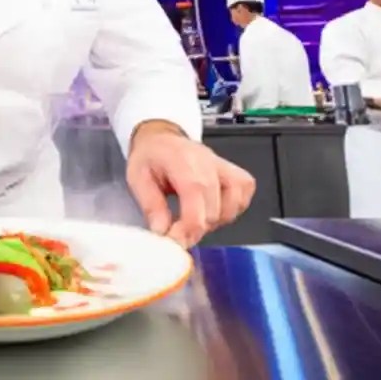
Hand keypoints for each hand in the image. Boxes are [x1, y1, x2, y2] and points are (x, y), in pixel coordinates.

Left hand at [125, 121, 255, 246]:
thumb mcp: (137, 178)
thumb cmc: (150, 157)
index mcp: (182, 161)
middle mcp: (208, 162)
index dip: (187, 227)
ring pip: (232, 205)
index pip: (196, 196)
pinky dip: (232, 209)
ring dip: (213, 221)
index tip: (174, 241)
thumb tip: (162, 231)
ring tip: (193, 218)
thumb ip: (151, 206)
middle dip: (195, 229)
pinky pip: (243, 195)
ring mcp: (224, 167)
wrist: (161, 139)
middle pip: (214, 208)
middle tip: (177, 233)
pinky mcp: (235, 173)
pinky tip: (213, 210)